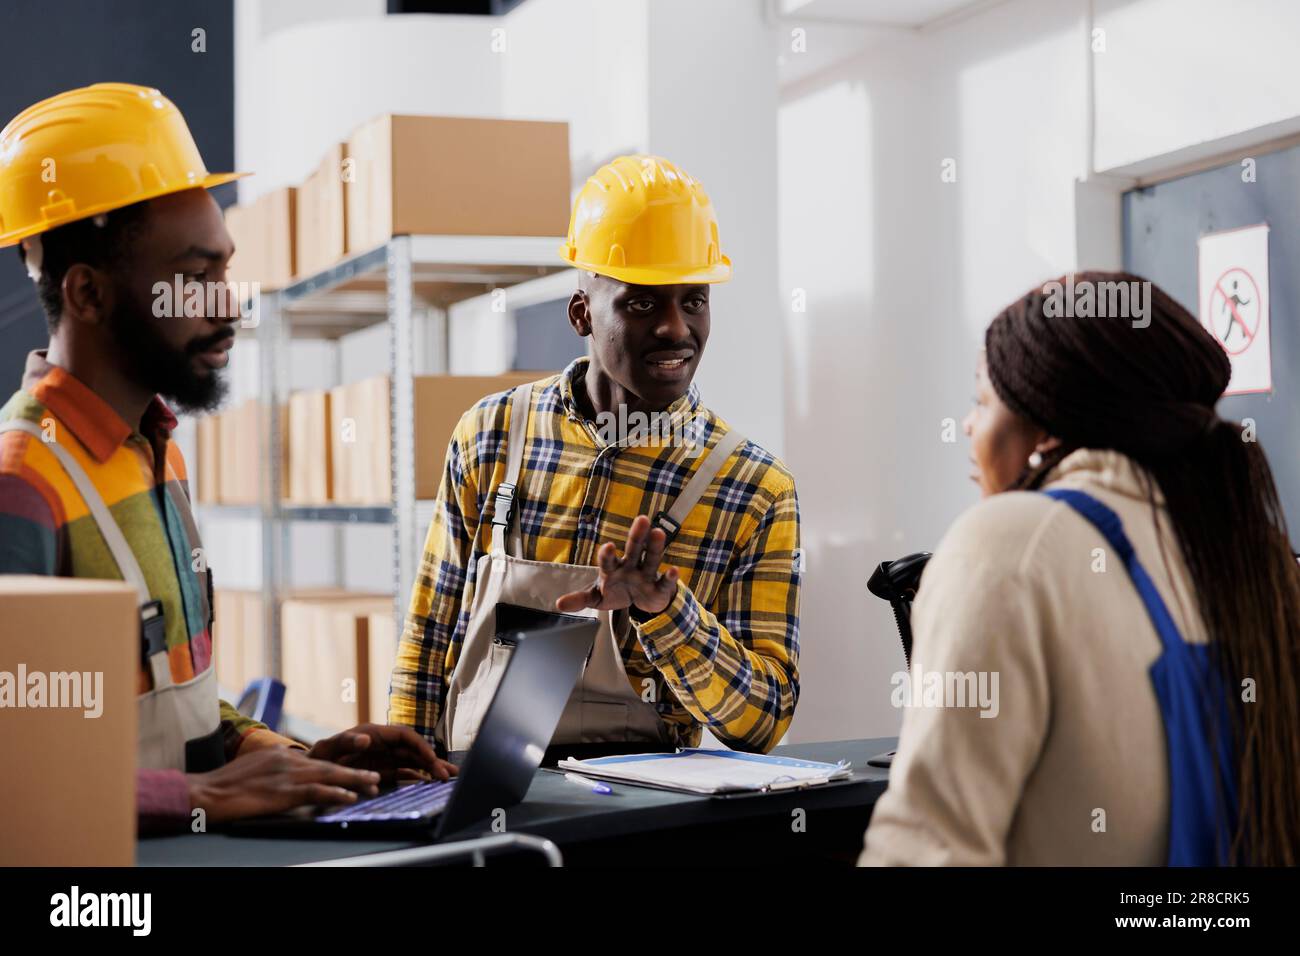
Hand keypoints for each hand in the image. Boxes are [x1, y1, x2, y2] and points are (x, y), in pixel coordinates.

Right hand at [187, 747, 381, 822]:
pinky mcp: (282, 792)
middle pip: (329, 762)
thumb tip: (290, 775)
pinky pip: (315, 792)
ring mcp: (286, 775)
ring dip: (354, 780)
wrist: (205, 792)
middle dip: (354, 768)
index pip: (318, 756)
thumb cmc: (224, 786)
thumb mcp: (254, 767)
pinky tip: (349, 798)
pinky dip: (335, 794)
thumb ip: (275, 768)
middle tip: (374, 775)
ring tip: (372, 785)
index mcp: (281, 754)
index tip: (357, 764)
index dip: (340, 761)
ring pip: (329, 774)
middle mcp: (287, 759)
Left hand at [308, 723, 457, 784]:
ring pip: (413, 762)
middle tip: (447, 774)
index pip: (405, 736)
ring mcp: (384, 758)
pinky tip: (428, 784)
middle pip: (414, 750)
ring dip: (430, 769)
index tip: (430, 759)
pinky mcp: (382, 771)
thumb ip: (345, 740)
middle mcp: (383, 744)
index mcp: (374, 733)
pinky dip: (417, 778)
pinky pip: (404, 773)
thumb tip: (367, 738)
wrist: (311, 772)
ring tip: (447, 777)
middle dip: (432, 760)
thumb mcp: (327, 747)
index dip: (420, 746)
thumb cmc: (318, 756)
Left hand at [556, 514, 678, 616]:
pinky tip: (674, 571)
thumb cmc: (616, 593)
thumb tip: (558, 604)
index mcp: (613, 568)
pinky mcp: (659, 587)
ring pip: (651, 559)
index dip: (607, 554)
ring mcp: (646, 575)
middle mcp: (631, 566)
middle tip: (642, 519)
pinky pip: (665, 582)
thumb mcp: (597, 598)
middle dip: (637, 535)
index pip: (608, 559)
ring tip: (658, 533)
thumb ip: (580, 599)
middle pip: (634, 549)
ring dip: (654, 547)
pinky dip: (670, 577)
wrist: (640, 602)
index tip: (608, 546)